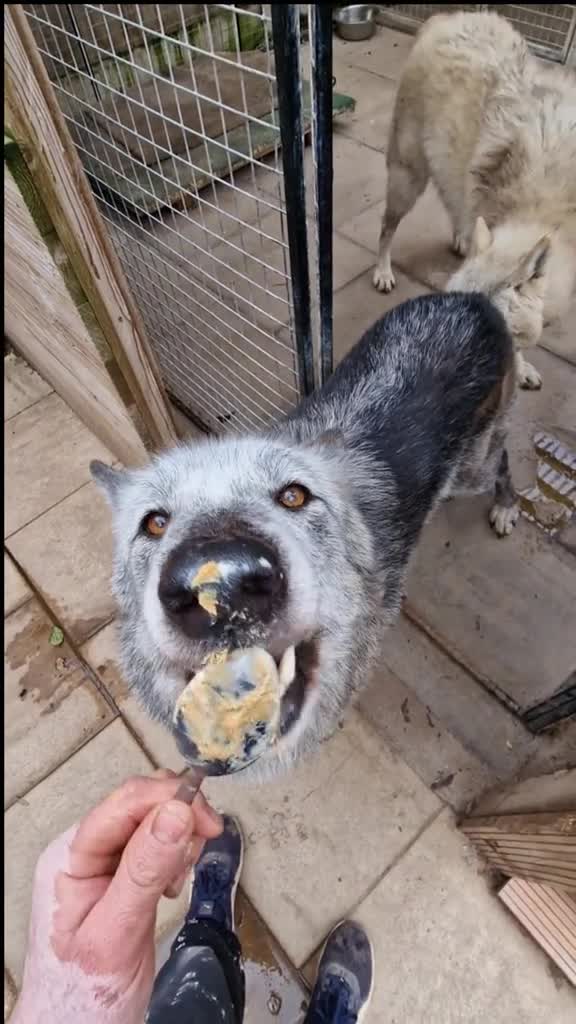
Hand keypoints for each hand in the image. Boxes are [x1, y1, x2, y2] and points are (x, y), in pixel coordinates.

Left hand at [13, 772, 222, 1023]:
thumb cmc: (81, 995)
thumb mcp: (116, 931)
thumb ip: (144, 871)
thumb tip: (176, 814)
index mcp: (70, 856)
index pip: (122, 803)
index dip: (168, 800)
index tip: (206, 819)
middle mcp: (86, 852)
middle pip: (140, 804)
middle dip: (178, 815)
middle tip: (205, 840)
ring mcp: (105, 864)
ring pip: (153, 820)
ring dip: (179, 836)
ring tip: (177, 878)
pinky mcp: (125, 878)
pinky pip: (157, 844)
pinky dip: (176, 854)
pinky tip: (172, 884)